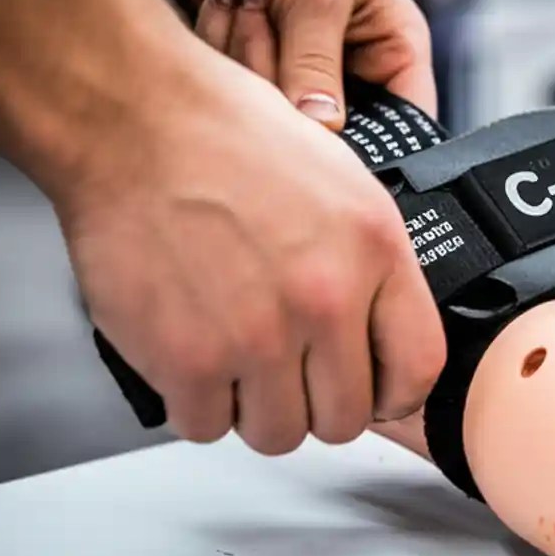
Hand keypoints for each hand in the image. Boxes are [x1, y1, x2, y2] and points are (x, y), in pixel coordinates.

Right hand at [64, 41, 444, 453]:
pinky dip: (197, 403)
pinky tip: (194, 356)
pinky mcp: (187, 359)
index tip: (374, 391)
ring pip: (278, 434)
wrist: (136, 121)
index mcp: (374, 252)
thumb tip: (381, 335)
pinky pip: (207, 427)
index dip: (395, 393)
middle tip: (291, 374)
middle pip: (345, 418)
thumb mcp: (344, 182)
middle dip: (318, 404)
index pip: (418, 369)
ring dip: (256, 408)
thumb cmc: (229, 139)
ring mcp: (256, 336)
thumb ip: (372, 265)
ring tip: (237, 360)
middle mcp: (324, 299)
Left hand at [153, 0, 435, 127]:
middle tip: (274, 28)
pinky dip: (222, 44)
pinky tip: (231, 2)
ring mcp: (298, 71)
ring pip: (274, 114)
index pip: (407, 125)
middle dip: (288, 84)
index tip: (332, 145)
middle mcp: (351, 69)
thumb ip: (316, 68)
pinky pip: (235, 93)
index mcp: (393, 51)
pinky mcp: (254, 68)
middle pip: (329, 130)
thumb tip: (322, 132)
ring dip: (248, 52)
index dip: (380, 146)